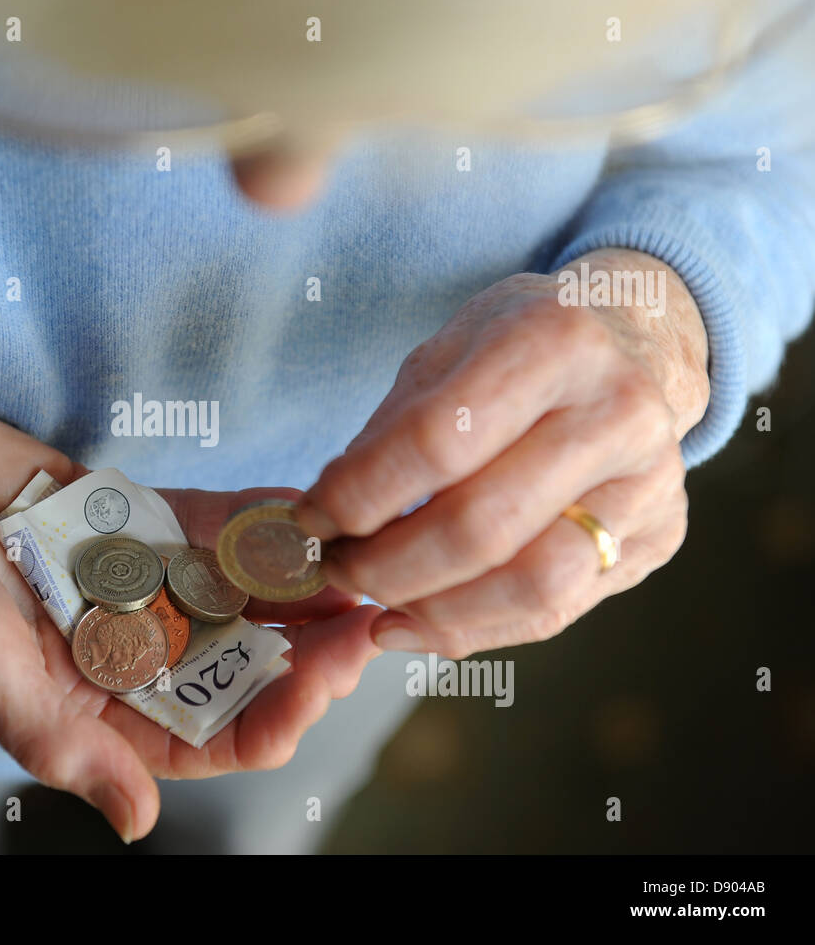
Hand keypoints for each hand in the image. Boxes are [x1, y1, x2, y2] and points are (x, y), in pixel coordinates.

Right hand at [0, 339, 373, 841]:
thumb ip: (55, 738)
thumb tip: (136, 822)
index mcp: (70, 706)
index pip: (195, 737)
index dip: (269, 717)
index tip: (325, 676)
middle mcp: (101, 653)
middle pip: (225, 669)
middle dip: (299, 649)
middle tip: (363, 613)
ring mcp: (113, 584)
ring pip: (222, 600)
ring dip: (287, 588)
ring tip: (357, 564)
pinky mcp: (113, 518)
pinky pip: (194, 530)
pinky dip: (246, 526)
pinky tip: (300, 514)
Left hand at [296, 248, 710, 657]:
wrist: (633, 343)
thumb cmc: (517, 347)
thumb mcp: (444, 352)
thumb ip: (388, 434)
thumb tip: (325, 520)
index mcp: (554, 342)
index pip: (437, 441)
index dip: (359, 494)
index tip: (310, 520)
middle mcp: (618, 411)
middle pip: (484, 526)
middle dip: (387, 566)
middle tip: (336, 568)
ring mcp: (650, 481)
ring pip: (533, 585)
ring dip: (433, 611)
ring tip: (378, 601)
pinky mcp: (660, 536)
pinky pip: (559, 611)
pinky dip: (476, 628)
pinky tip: (418, 622)